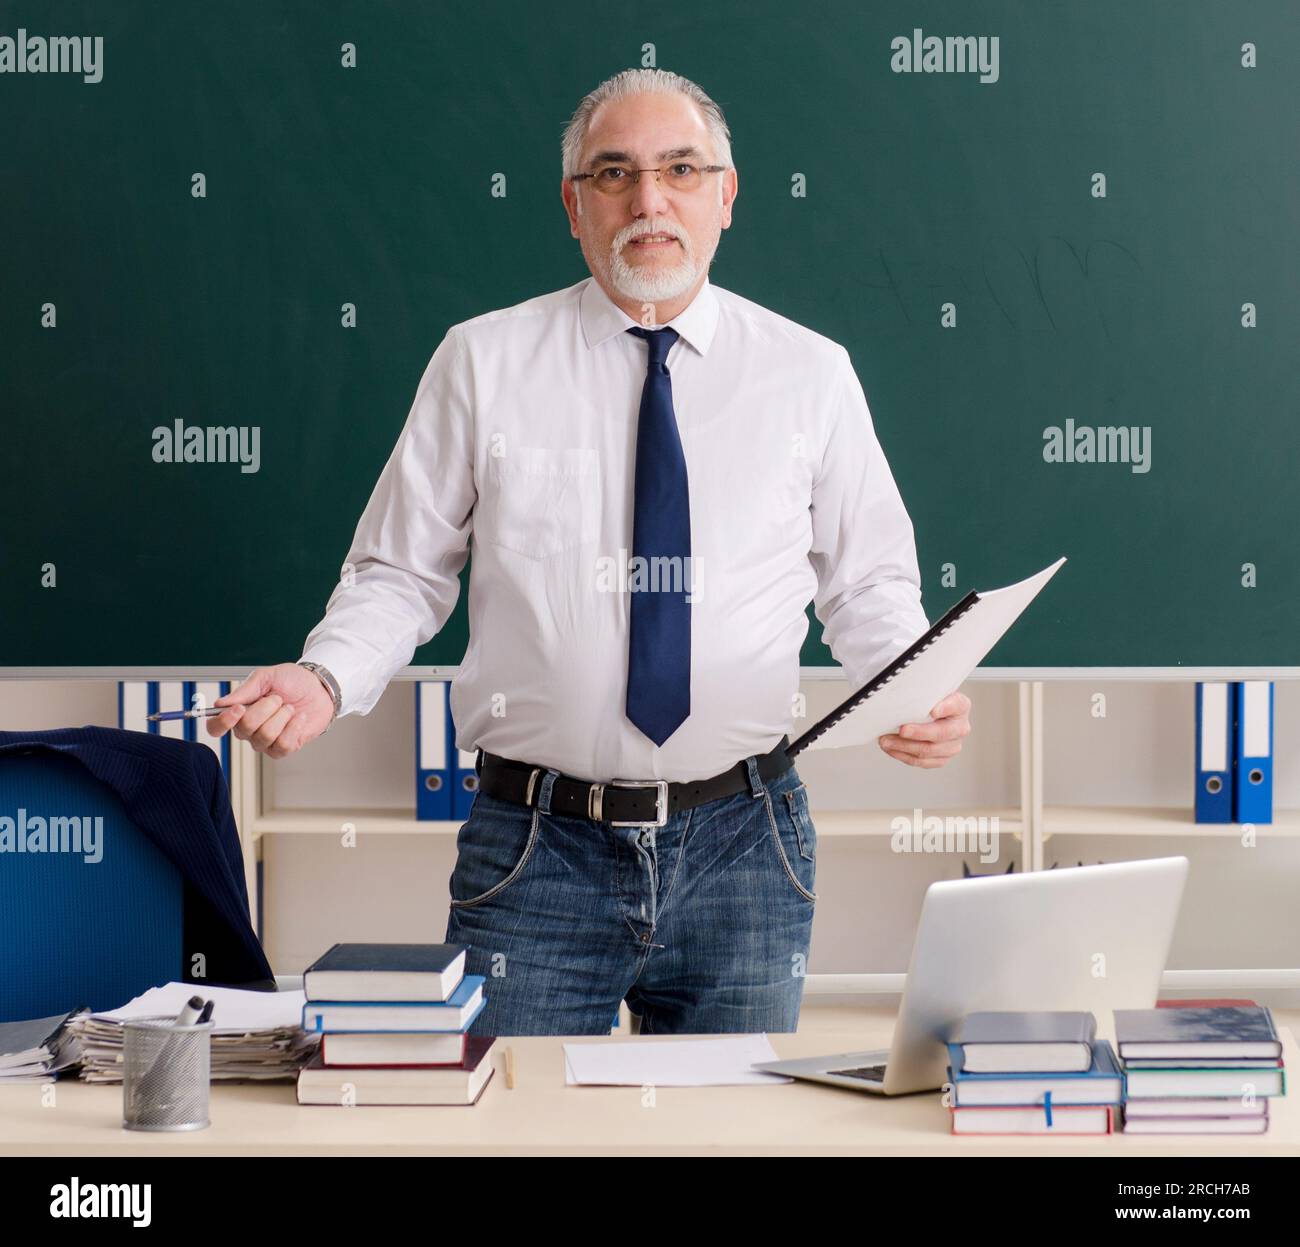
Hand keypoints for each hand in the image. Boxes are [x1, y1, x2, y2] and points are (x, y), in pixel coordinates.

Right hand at [208, 663, 335, 758]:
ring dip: (281, 717)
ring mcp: (265, 741)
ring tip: (289, 707)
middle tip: (278, 698)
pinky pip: (282, 745)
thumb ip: (245, 690)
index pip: (216, 727)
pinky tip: (298, 718)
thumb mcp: (267, 676)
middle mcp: (248, 730)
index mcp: (238, 712)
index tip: (239, 709)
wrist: (319, 688)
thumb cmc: (291, 681)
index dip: (223, 722)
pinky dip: (293, 728)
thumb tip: (220, 704)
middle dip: (265, 709)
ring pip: (265, 737)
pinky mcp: (283, 748)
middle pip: (245, 728)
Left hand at [878, 690, 970, 767]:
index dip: (945, 708)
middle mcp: (960, 727)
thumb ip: (922, 692)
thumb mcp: (928, 691)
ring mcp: (952, 746)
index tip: (933, 711)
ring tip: (886, 741)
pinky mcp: (941, 759)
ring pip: (929, 750)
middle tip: (902, 730)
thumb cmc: (928, 701)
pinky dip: (903, 755)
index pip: (955, 705)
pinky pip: (921, 762)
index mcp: (961, 706)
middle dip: (919, 732)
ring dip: (904, 746)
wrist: (929, 712)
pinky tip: (891, 749)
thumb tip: (904, 695)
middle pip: (941, 733)